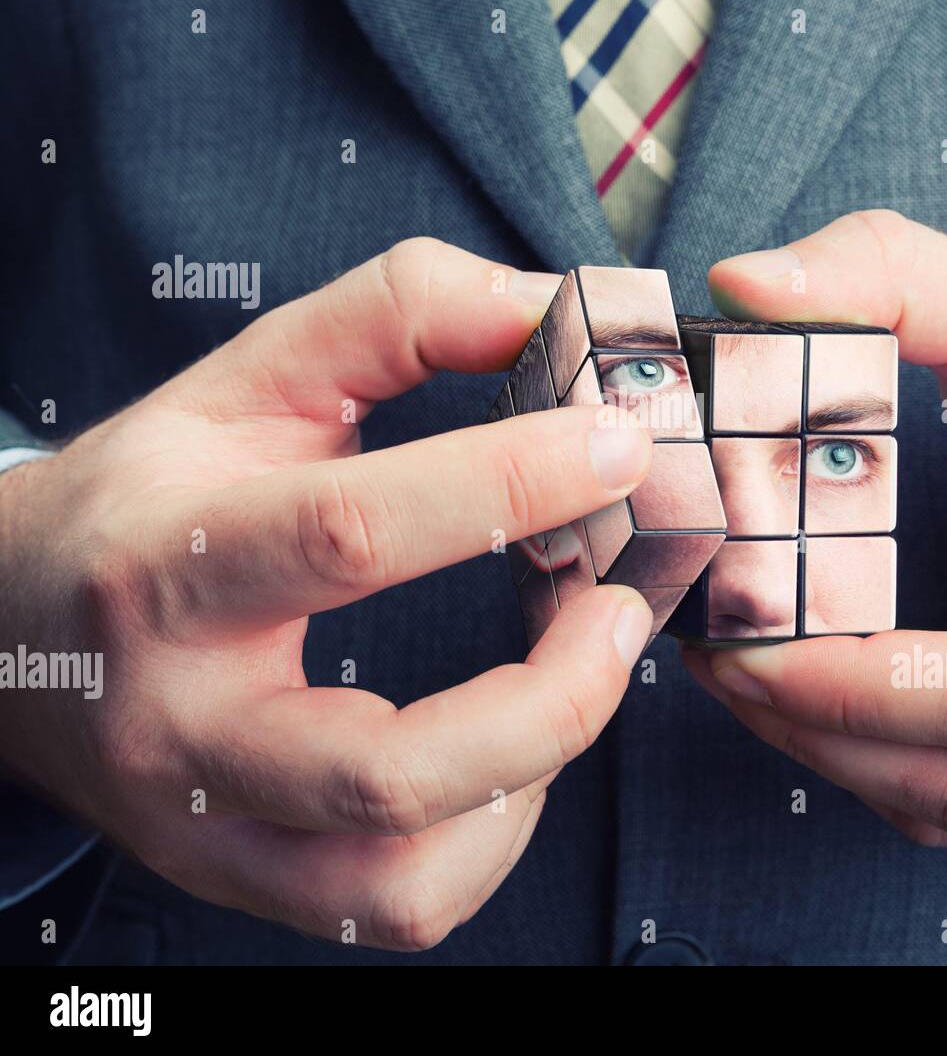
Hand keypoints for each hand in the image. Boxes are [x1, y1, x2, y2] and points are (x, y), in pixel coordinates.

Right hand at [0, 238, 652, 946]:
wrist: (13, 626)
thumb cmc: (152, 492)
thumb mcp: (255, 376)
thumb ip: (401, 316)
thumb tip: (550, 307)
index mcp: (169, 562)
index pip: (350, 535)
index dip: (509, 484)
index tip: (622, 444)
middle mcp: (180, 720)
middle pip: (385, 771)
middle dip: (555, 695)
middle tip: (621, 608)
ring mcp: (208, 822)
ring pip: (400, 874)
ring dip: (534, 770)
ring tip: (572, 669)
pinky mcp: (243, 878)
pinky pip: (399, 903)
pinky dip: (493, 830)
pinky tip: (509, 744)